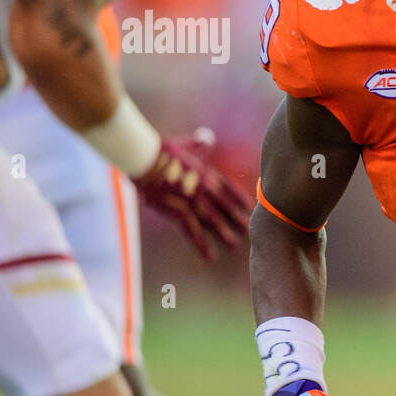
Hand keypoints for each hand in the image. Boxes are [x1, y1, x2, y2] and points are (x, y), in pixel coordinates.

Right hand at [133, 130, 249, 261]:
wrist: (144, 158)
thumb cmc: (161, 150)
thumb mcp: (184, 145)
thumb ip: (198, 144)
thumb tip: (207, 137)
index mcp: (206, 173)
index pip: (229, 189)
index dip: (240, 199)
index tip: (250, 207)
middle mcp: (204, 188)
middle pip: (225, 207)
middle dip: (237, 219)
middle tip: (250, 229)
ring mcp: (192, 200)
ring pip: (213, 221)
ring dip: (224, 234)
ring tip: (235, 245)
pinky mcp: (178, 211)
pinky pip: (192, 232)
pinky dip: (202, 245)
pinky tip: (211, 257)